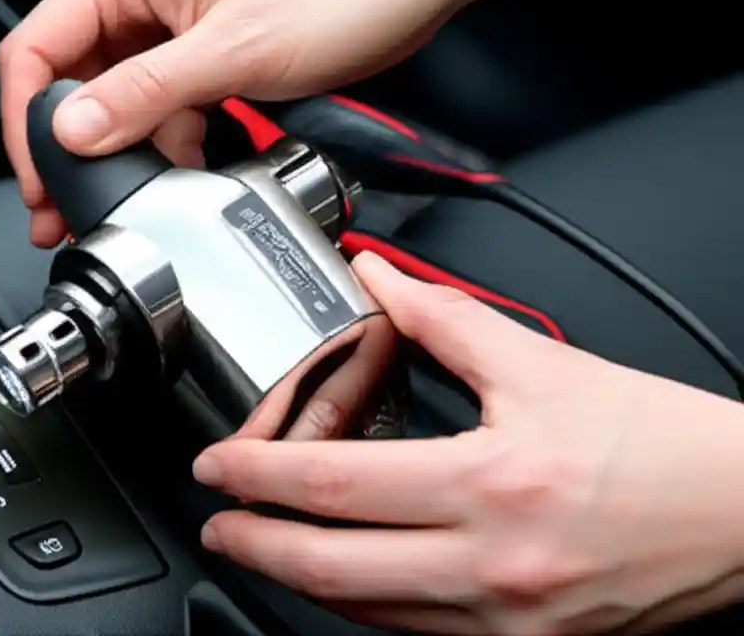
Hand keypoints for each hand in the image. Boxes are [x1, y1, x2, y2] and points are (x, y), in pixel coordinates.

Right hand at [0, 0, 476, 246]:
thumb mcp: (231, 51)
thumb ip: (144, 93)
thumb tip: (72, 131)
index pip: (38, 47)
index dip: (25, 118)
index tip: (39, 175)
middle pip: (69, 80)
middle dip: (62, 148)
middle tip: (59, 206)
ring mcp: (172, 29)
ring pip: (114, 101)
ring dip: (112, 155)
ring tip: (112, 204)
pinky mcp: (203, 57)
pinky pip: (160, 108)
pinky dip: (162, 147)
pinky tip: (174, 176)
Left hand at [193, 252, 743, 633]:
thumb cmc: (661, 442)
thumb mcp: (543, 364)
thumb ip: (444, 320)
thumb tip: (378, 278)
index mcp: (495, 483)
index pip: (338, 485)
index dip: (260, 475)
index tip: (219, 463)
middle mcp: (495, 563)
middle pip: (332, 567)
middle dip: (254, 545)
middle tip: (216, 520)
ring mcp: (508, 618)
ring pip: (368, 611)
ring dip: (299, 580)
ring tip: (261, 548)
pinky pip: (418, 632)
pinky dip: (366, 605)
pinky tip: (343, 579)